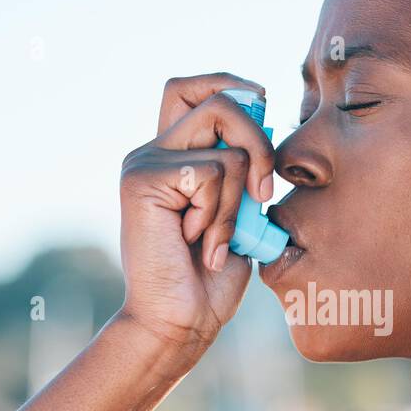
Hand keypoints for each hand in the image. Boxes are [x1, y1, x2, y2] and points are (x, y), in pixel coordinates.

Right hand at [117, 73, 274, 353]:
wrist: (181, 322)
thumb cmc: (211, 279)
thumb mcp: (241, 215)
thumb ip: (246, 172)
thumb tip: (267, 130)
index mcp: (174, 155)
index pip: (195, 88)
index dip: (233, 87)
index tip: (263, 118)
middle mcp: (154, 151)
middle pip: (217, 96)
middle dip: (258, 139)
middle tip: (263, 193)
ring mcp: (145, 162)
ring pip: (225, 139)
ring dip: (239, 197)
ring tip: (220, 238)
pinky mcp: (143, 179)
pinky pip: (213, 173)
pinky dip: (222, 215)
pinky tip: (201, 245)